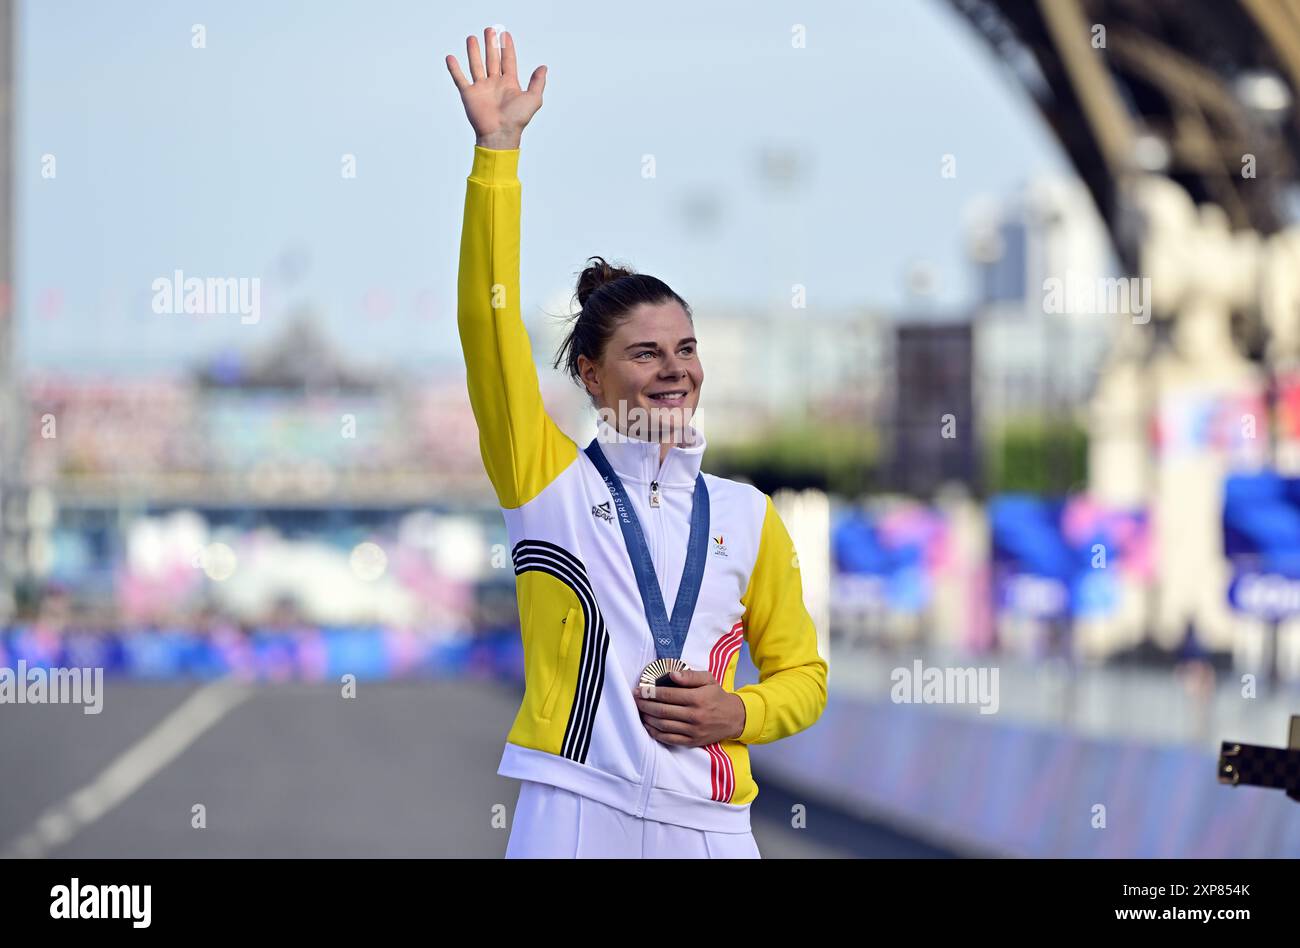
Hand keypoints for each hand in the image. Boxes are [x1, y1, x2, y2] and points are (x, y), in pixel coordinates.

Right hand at [445, 27, 546, 149]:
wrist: (500, 133)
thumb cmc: (517, 119)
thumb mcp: (533, 99)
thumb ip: (538, 82)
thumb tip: (543, 68)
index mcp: (509, 84)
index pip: (508, 61)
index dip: (507, 48)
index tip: (505, 34)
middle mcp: (494, 84)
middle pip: (492, 59)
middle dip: (491, 44)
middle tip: (490, 30)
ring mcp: (481, 89)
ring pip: (476, 65)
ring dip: (473, 52)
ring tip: (472, 38)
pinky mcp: (469, 95)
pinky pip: (460, 79)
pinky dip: (454, 68)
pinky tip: (451, 57)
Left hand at [633, 668, 746, 747]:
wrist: (734, 718)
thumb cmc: (717, 697)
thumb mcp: (708, 680)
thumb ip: (690, 676)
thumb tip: (672, 674)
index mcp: (697, 698)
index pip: (668, 695)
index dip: (651, 692)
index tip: (640, 690)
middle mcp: (694, 715)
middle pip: (663, 711)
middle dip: (645, 705)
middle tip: (636, 699)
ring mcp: (693, 730)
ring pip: (663, 725)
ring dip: (648, 718)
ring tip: (641, 711)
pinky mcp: (692, 741)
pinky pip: (669, 739)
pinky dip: (656, 733)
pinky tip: (649, 725)